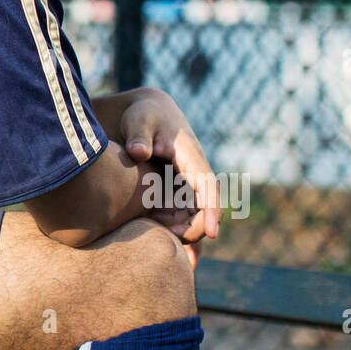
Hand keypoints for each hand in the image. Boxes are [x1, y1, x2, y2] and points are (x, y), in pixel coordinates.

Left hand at [117, 88, 221, 243]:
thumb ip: (138, 136)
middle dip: (192, 228)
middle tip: (166, 236)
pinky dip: (169, 224)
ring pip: (191, 215)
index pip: (208, 186)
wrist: (146, 114)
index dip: (212, 210)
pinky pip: (179, 214)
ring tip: (149, 225)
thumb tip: (139, 152)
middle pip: (204, 209)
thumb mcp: (138, 120)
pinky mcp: (176, 190)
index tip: (212, 233)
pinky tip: (151, 226)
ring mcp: (187, 183)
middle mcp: (195, 173)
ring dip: (176, 227)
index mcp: (191, 156)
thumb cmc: (144, 116)